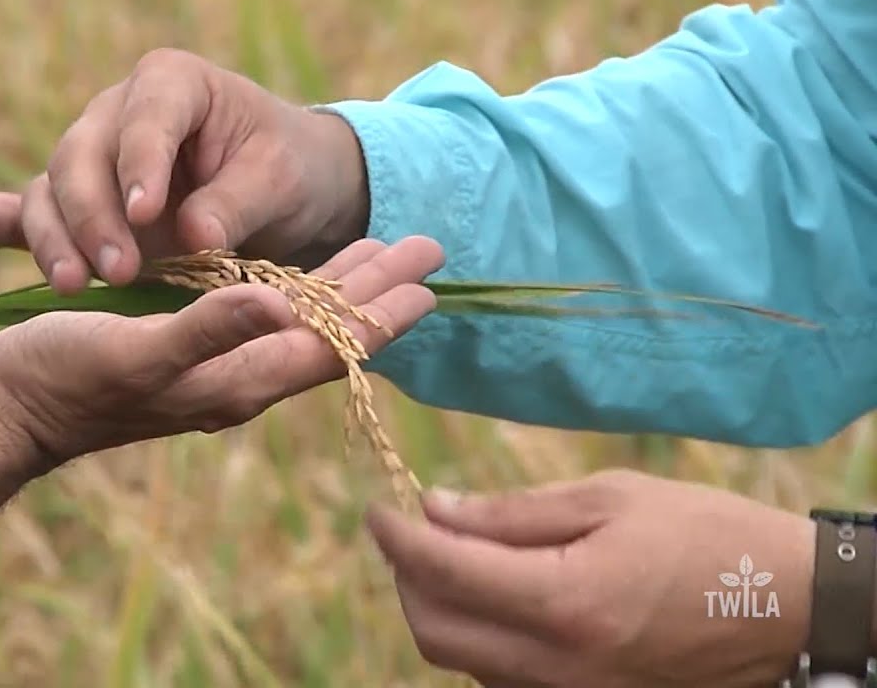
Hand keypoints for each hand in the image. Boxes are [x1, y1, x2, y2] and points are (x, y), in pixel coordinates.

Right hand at [0, 48, 370, 293]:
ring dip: (58, 239)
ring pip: (51, 188)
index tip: (146, 213)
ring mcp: (91, 159)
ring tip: (75, 287)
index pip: (148, 116)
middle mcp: (118, 113)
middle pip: (83, 154)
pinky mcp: (76, 204)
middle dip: (95, 214)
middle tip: (118, 271)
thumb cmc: (286, 171)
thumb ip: (237, 203)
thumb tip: (195, 238)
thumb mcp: (279, 181)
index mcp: (173, 85)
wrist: (279, 191)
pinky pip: (25, 210)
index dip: (141, 163)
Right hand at [0, 237, 441, 462]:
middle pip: (325, 330)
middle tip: (427, 249)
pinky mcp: (185, 349)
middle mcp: (234, 377)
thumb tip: (278, 304)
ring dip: (338, 287)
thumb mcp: (135, 352)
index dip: (381, 313)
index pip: (329, 345)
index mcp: (235, 381)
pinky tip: (289, 273)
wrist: (8, 412)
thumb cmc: (64, 381)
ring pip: (296, 320)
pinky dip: (288, 288)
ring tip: (375, 254)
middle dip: (376, 290)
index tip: (431, 278)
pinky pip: (258, 315)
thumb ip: (206, 333)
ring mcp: (211, 365)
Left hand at [366, 469, 815, 687]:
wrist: (791, 610)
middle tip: (414, 530)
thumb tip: (436, 509)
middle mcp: (558, 666)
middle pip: (435, 631)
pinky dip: (479, 633)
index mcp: (566, 603)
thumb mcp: (611, 500)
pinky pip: (499, 676)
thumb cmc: (708, 537)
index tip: (378, 508)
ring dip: (441, 606)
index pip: (443, 573)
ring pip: (462, 659)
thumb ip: (513, 513)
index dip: (396, 537)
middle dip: (408, 578)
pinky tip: (497, 592)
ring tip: (458, 553)